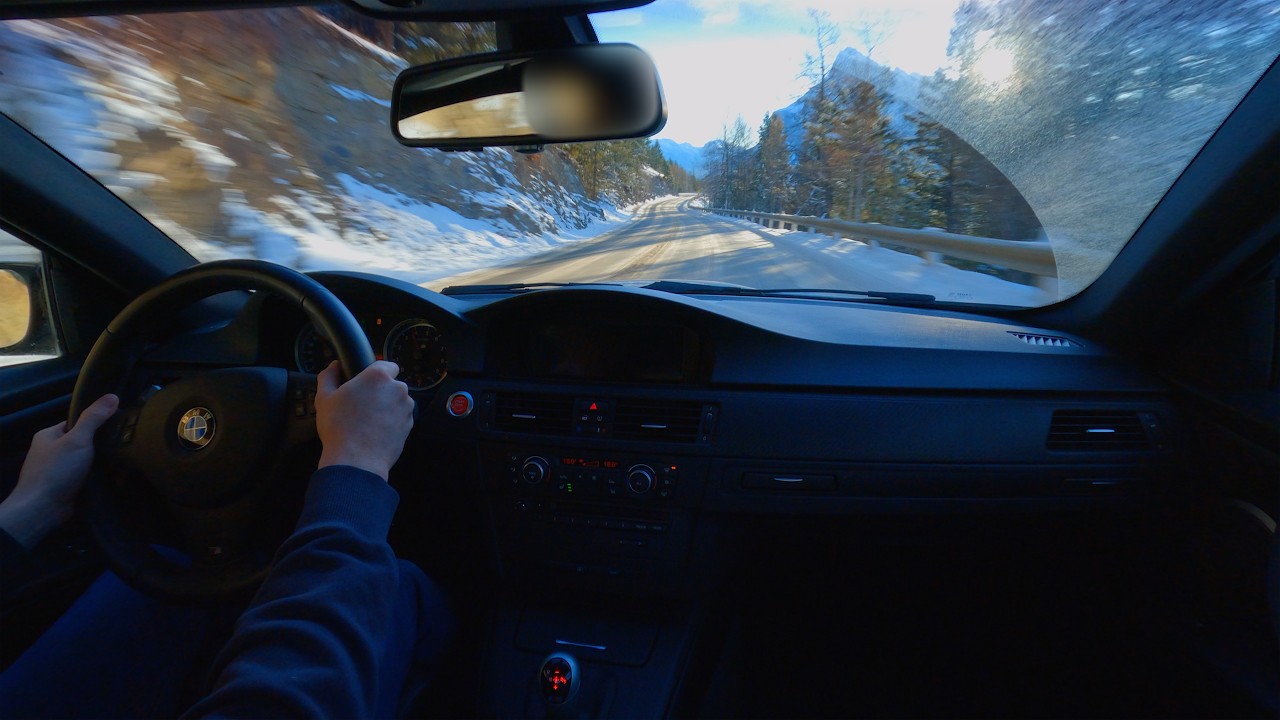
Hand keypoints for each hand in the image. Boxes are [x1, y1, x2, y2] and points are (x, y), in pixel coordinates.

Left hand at [0, 393, 118, 548]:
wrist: (42, 509)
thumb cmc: (57, 470)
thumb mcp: (77, 439)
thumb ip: (94, 418)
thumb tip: (113, 396)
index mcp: (48, 435)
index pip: (76, 422)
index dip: (96, 422)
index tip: (119, 424)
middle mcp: (51, 451)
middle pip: (84, 441)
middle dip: (103, 445)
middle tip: (125, 444)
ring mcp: (58, 470)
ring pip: (87, 460)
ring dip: (104, 463)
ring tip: (127, 460)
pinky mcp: (66, 486)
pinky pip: (87, 476)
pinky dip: (100, 477)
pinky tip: (117, 477)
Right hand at [315, 361, 413, 481]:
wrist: (356, 460)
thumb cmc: (339, 427)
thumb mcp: (324, 398)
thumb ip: (329, 376)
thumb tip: (334, 367)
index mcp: (378, 376)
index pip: (387, 364)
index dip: (376, 372)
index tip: (366, 383)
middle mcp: (397, 389)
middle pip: (392, 384)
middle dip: (380, 391)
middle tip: (362, 404)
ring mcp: (406, 408)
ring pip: (398, 401)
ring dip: (387, 406)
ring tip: (368, 420)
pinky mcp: (410, 425)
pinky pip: (401, 417)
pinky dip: (392, 421)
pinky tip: (375, 431)